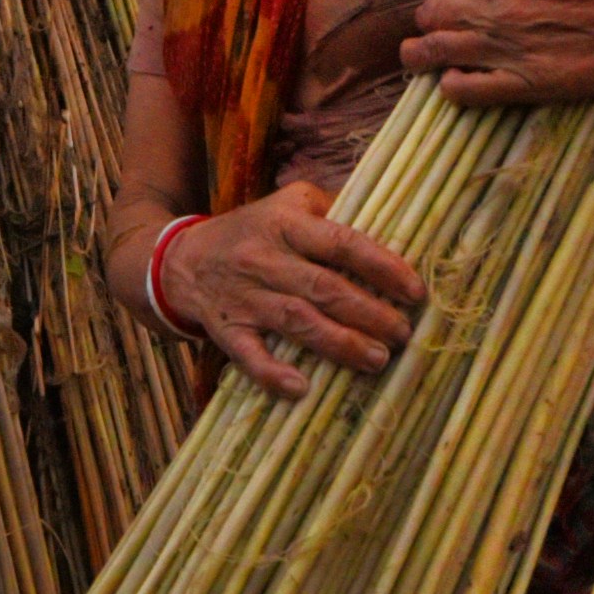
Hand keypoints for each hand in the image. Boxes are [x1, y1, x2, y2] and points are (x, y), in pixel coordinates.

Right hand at [161, 182, 427, 397]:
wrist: (178, 258)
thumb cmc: (250, 232)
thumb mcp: (287, 204)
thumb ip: (332, 209)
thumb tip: (391, 219)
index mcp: (286, 224)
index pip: (341, 243)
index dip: (381, 267)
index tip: (415, 291)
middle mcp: (265, 258)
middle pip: (324, 287)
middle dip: (369, 313)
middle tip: (403, 334)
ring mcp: (244, 296)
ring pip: (296, 320)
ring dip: (339, 343)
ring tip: (376, 360)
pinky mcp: (226, 329)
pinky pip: (248, 354)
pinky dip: (272, 373)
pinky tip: (301, 389)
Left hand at [403, 0, 593, 106]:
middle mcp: (502, 10)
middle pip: (434, 14)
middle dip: (430, 17)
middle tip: (437, 23)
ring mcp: (510, 50)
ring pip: (438, 52)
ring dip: (422, 53)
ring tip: (420, 55)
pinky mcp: (526, 85)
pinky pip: (465, 92)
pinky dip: (450, 86)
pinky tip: (454, 80)